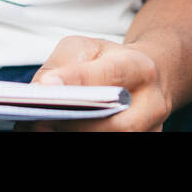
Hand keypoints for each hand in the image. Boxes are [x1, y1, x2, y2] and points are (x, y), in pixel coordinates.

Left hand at [23, 36, 170, 131]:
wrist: (143, 78)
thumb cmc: (110, 61)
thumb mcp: (87, 48)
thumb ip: (63, 64)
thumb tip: (40, 89)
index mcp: (140, 68)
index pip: (112, 74)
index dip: (79, 79)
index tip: (47, 85)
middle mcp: (152, 103)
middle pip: (118, 124)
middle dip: (77, 124)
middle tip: (41, 119)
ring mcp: (150, 130)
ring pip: (114, 138)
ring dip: (75, 135)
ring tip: (43, 129)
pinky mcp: (142, 140)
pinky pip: (109, 144)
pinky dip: (79, 138)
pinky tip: (56, 132)